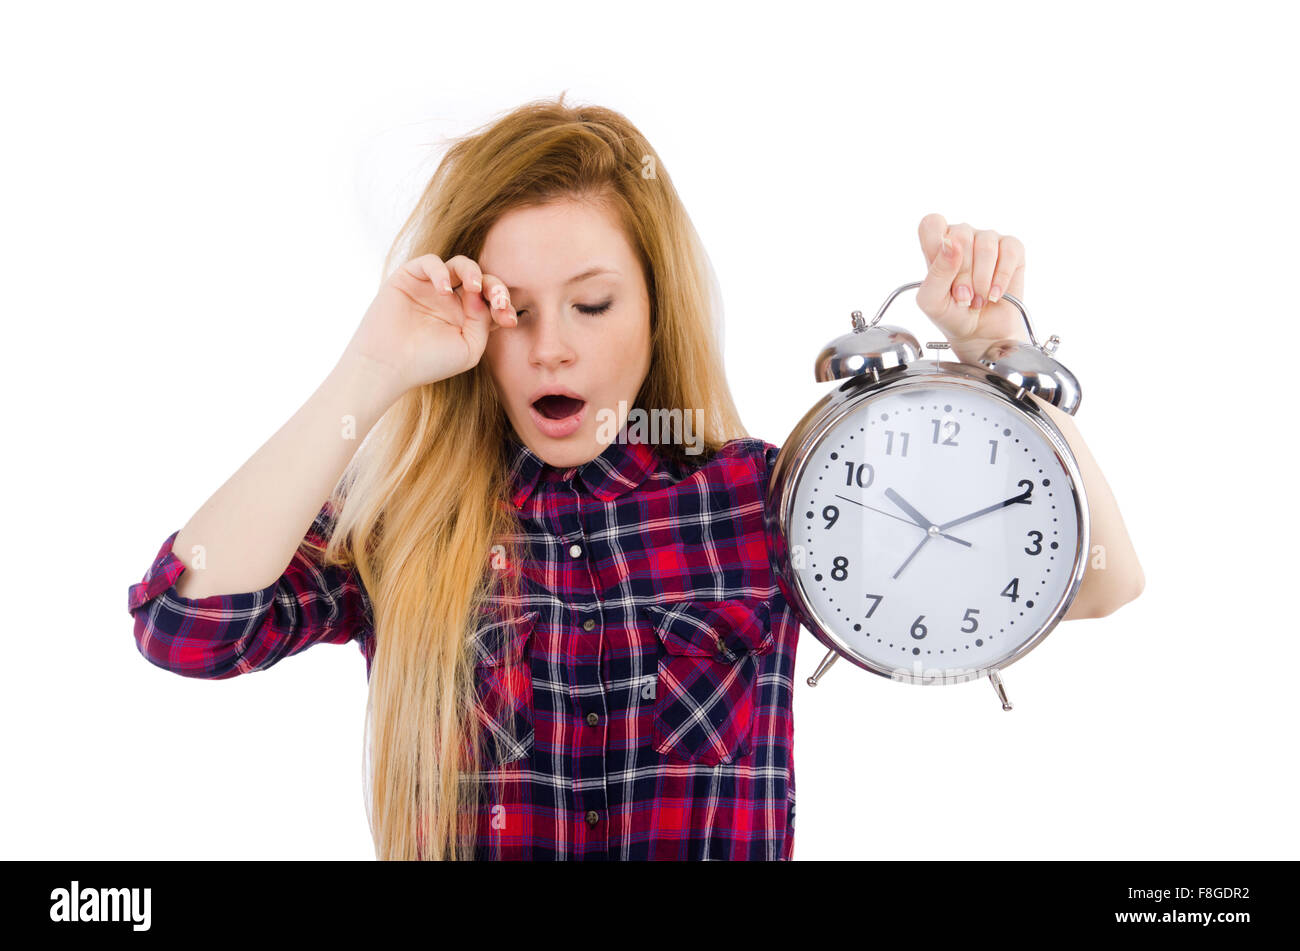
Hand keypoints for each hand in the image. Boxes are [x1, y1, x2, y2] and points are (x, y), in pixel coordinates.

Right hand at [340, 253, 518, 396]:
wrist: (389, 365)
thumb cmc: (428, 362)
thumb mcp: (469, 348)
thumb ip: (484, 322)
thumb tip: (481, 294)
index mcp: (468, 317)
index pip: (493, 302)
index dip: (505, 306)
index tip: (509, 320)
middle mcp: (451, 300)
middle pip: (482, 281)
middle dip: (495, 288)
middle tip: (498, 302)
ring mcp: (431, 287)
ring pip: (460, 265)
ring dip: (473, 272)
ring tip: (474, 288)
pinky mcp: (409, 277)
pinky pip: (431, 262)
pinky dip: (441, 271)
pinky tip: (445, 290)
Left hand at [915, 213, 1030, 364]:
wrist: (980, 333)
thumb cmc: (952, 314)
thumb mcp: (932, 301)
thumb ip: (936, 272)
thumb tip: (951, 242)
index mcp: (937, 245)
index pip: (932, 223)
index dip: (937, 245)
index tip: (945, 272)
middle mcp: (962, 237)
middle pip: (960, 236)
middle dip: (962, 274)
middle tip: (964, 296)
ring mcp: (987, 240)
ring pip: (986, 245)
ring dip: (982, 280)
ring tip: (979, 298)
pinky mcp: (1012, 248)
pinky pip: (1009, 251)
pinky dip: (1002, 278)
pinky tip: (995, 293)